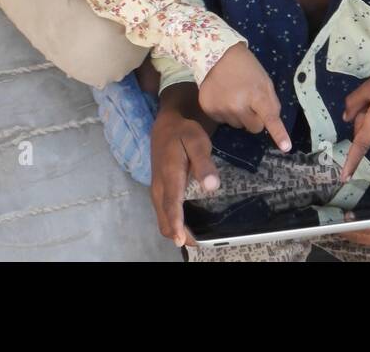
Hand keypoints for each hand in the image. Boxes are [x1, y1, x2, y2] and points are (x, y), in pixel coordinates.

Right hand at [150, 104, 219, 247]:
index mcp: (169, 176)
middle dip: (178, 235)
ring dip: (175, 231)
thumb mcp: (197, 141)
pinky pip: (164, 213)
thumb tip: (212, 186)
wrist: (166, 124)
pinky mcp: (159, 191)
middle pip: (164, 219)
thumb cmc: (184, 133)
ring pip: (163, 219)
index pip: (172, 205)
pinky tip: (187, 228)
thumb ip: (204, 163)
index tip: (182, 241)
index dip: (177, 224)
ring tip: (195, 241)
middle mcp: (159, 187)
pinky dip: (173, 224)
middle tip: (199, 245)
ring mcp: (157, 190)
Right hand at [199, 44, 291, 151]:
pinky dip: (225, 112)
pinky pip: (223, 121)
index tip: (286, 147)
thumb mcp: (265, 81)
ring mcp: (222, 109)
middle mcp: (238, 105)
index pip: (270, 119)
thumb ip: (271, 103)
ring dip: (239, 115)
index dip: (279, 134)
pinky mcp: (209, 110)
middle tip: (250, 102)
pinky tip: (223, 97)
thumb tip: (271, 123)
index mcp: (257, 95)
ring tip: (234, 96)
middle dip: (254, 119)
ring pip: (237, 125)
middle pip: (254, 128)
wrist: (218, 55)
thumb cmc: (247, 68)